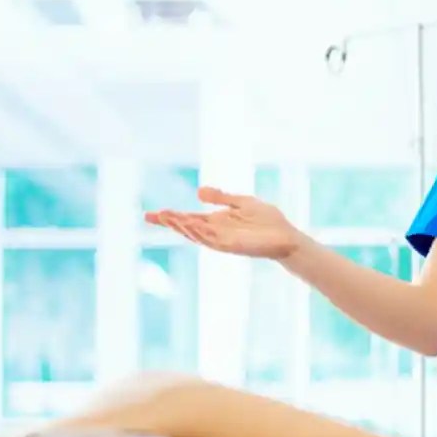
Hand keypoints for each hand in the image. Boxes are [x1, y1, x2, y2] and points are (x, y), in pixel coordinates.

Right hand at [144, 187, 303, 259]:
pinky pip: (212, 239)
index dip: (170, 217)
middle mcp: (215, 232)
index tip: (150, 214)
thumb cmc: (267, 220)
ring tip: (167, 217)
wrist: (286, 236)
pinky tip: (190, 224)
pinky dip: (200, 232)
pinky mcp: (231, 246)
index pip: (188, 218)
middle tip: (152, 215)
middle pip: (187, 227)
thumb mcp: (241, 202)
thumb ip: (221, 197)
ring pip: (196, 234)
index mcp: (216, 222)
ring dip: (181, 226)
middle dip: (170, 222)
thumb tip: (198, 190)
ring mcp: (222, 240)